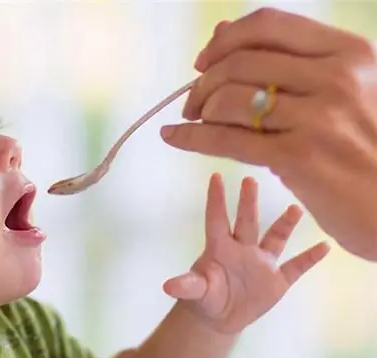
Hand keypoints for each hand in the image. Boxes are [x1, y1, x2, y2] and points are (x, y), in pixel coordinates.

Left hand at [160, 7, 376, 260]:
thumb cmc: (364, 146)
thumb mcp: (340, 92)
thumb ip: (286, 61)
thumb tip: (221, 30)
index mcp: (348, 53)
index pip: (268, 25)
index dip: (225, 41)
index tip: (204, 61)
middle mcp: (337, 78)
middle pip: (239, 63)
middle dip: (204, 82)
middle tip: (193, 102)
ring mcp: (319, 118)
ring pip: (229, 99)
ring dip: (200, 110)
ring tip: (196, 121)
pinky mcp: (299, 157)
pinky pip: (226, 140)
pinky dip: (190, 137)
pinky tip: (173, 137)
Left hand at [163, 174, 328, 333]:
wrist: (221, 317)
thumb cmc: (205, 297)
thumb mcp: (196, 292)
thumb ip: (187, 286)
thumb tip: (168, 286)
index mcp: (219, 248)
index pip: (217, 220)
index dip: (216, 200)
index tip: (215, 176)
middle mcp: (242, 249)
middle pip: (246, 222)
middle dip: (248, 203)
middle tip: (250, 179)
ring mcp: (262, 263)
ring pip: (275, 238)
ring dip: (285, 224)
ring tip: (295, 207)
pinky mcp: (277, 280)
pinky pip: (296, 266)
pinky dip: (309, 258)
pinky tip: (324, 246)